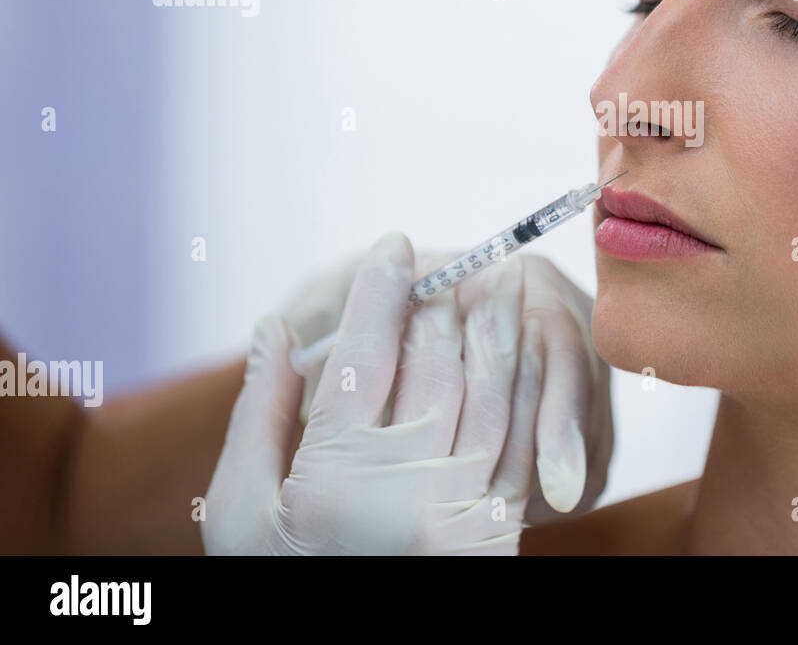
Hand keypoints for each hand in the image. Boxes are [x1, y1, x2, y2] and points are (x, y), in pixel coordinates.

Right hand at [202, 232, 547, 553]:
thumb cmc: (280, 580)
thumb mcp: (240, 514)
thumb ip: (259, 416)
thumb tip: (274, 328)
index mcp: (333, 480)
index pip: (366, 356)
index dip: (383, 291)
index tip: (397, 244)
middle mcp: (405, 491)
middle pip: (437, 365)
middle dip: (447, 299)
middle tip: (455, 255)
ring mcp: (460, 511)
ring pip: (492, 392)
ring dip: (498, 328)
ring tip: (501, 278)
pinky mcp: (495, 530)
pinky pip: (521, 440)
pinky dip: (529, 383)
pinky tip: (526, 345)